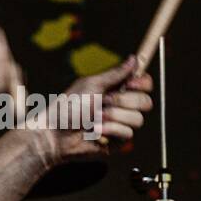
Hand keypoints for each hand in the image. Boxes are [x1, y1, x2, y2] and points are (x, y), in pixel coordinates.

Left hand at [32, 55, 153, 164]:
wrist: (56, 134)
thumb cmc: (68, 107)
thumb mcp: (92, 85)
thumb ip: (115, 74)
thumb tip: (133, 59)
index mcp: (116, 89)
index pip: (144, 83)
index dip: (142, 83)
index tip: (130, 84)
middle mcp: (121, 106)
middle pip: (145, 102)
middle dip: (123, 102)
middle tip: (103, 102)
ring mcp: (120, 123)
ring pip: (137, 119)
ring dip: (113, 117)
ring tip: (94, 119)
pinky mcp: (117, 141)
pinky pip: (127, 134)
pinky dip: (109, 130)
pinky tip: (95, 131)